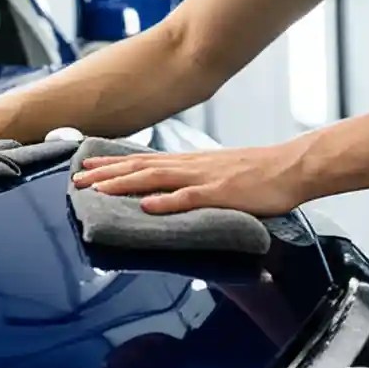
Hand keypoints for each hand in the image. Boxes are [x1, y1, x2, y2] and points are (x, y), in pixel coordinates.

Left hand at [71, 138, 316, 216]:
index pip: (142, 161)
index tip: (86, 169)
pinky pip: (190, 197)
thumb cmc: (258, 173)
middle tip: (77, 180)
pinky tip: (148, 205)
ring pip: (157, 179)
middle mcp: (190, 165)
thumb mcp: (217, 173)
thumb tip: (167, 190)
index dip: (112, 166)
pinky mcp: (222, 192)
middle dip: (106, 174)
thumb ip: (191, 180)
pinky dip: (167, 201)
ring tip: (99, 190)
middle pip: (140, 167)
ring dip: (125, 184)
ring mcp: (204, 178)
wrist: (291, 166)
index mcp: (189, 162)